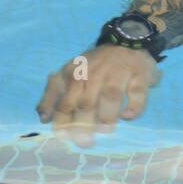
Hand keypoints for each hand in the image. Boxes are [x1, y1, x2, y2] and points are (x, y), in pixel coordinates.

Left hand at [36, 45, 160, 146]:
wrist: (125, 42)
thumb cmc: (94, 65)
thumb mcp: (68, 73)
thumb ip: (52, 94)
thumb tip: (42, 118)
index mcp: (74, 74)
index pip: (65, 103)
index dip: (63, 122)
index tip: (63, 137)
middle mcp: (95, 74)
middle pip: (87, 104)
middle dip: (84, 126)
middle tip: (85, 141)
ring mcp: (118, 74)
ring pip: (111, 98)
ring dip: (107, 117)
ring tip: (105, 131)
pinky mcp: (139, 76)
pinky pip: (137, 94)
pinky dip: (133, 107)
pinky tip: (128, 116)